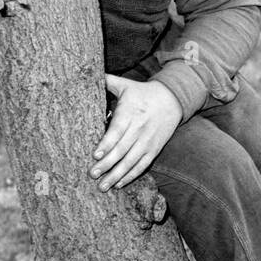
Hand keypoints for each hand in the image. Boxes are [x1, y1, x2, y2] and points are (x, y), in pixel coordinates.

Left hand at [91, 75, 182, 189]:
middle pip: (123, 149)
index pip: (118, 131)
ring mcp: (148, 141)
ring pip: (132, 161)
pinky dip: (131, 175)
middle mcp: (140, 128)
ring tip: (103, 186)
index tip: (95, 155)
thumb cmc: (142, 93)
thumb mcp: (126, 85)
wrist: (172, 99)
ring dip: (117, 175)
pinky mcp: (154, 149)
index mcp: (130, 113)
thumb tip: (87, 75)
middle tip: (93, 174)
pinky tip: (119, 184)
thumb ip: (107, 81)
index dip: (107, 144)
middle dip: (107, 164)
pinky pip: (142, 165)